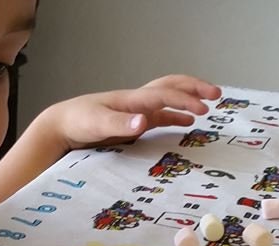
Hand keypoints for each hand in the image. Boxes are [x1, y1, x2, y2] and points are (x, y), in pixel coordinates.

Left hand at [45, 75, 222, 151]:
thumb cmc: (77, 122)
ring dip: (188, 99)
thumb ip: (120, 124)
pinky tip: (187, 123)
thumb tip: (144, 122)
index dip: (185, 100)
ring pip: (168, 98)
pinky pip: (161, 115)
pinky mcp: (133, 122)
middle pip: (171, 87)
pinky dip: (176, 116)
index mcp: (132, 100)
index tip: (202, 108)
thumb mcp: (97, 124)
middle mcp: (137, 102)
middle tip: (216, 95)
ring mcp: (136, 111)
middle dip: (194, 89)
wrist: (62, 126)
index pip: (164, 95)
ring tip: (208, 106)